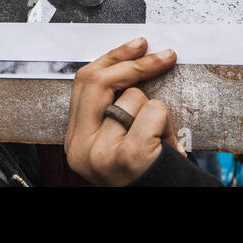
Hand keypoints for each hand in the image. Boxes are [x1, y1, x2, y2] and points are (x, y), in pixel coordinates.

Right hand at [64, 38, 179, 185]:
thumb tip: (131, 62)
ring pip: (132, 97)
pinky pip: (153, 112)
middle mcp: (81, 147)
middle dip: (135, 63)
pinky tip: (167, 145)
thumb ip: (111, 108)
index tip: (137, 45)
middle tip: (165, 56)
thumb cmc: (145, 170)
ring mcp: (101, 153)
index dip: (112, 58)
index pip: (84, 83)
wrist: (161, 197)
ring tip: (161, 139)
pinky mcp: (127, 156)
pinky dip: (167, 124)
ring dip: (156, 112)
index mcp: (76, 140)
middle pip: (98, 81)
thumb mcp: (116, 139)